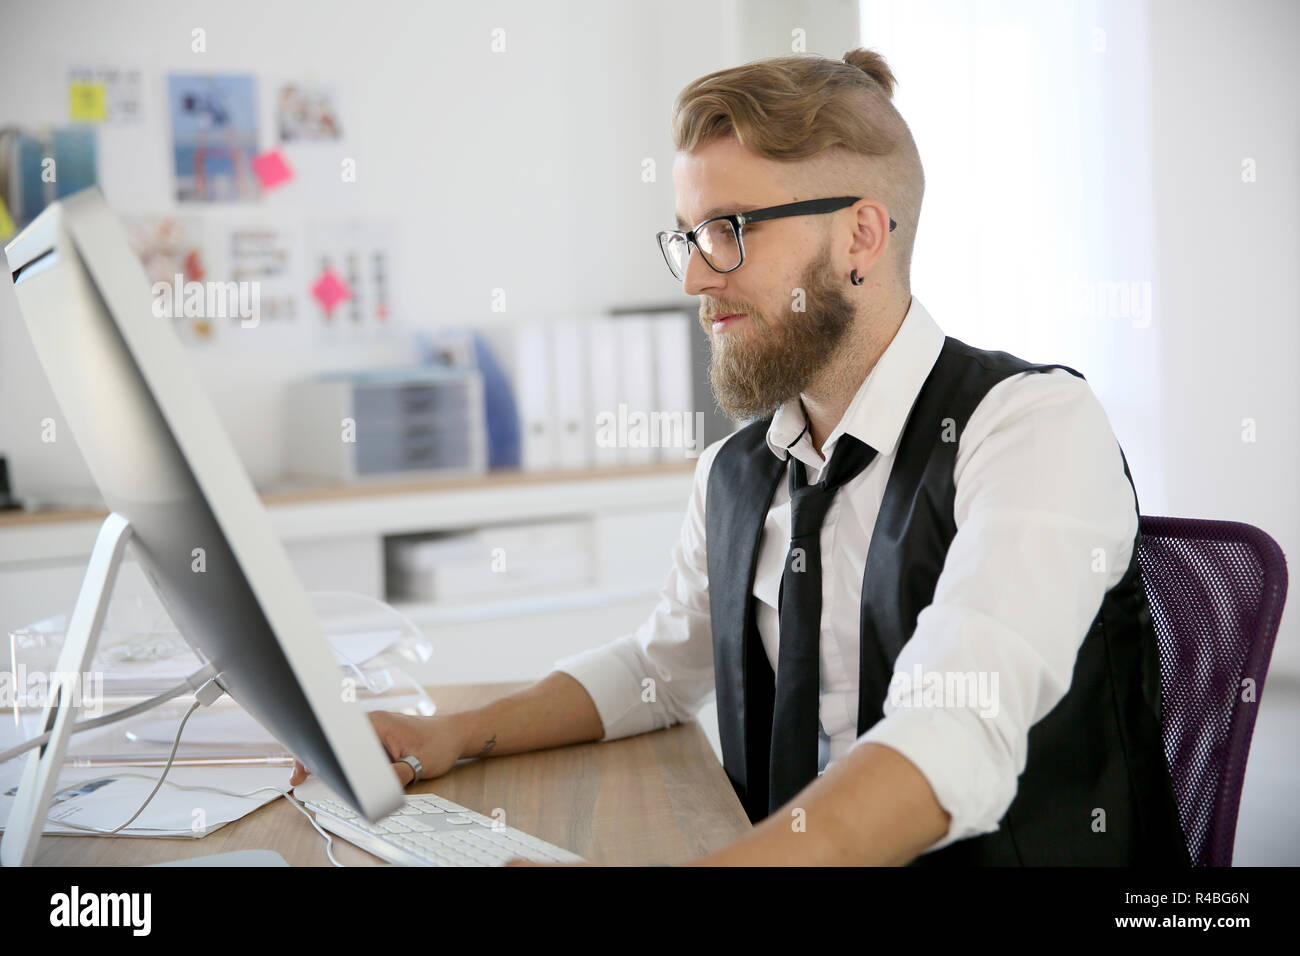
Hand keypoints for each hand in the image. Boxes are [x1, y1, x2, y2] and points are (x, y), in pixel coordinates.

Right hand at [289, 710, 464, 787]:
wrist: (456, 734)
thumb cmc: (439, 742)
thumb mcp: (418, 764)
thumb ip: (395, 776)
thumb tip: (375, 789)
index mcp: (376, 724)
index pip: (337, 736)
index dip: (316, 753)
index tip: (303, 769)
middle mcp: (372, 723)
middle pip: (335, 740)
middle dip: (317, 758)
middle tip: (301, 778)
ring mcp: (375, 731)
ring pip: (345, 747)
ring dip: (333, 762)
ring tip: (317, 777)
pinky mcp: (379, 739)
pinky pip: (357, 750)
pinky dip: (348, 763)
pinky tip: (344, 775)